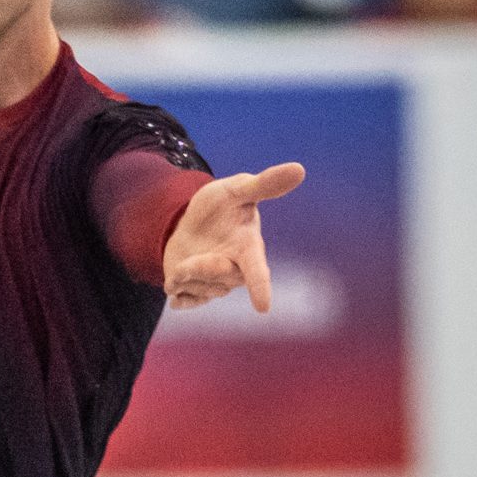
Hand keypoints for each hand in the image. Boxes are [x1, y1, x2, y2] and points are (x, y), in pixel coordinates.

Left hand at [162, 162, 305, 312]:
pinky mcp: (195, 292)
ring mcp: (215, 284)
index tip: (263, 307)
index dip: (260, 287)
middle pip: (219, 278)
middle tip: (190, 258)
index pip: (257, 270)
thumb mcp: (237, 190)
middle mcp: (235, 271)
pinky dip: (178, 295)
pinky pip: (185, 302)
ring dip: (184, 273)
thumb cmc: (221, 206)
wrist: (191, 222)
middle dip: (201, 267)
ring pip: (197, 287)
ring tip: (185, 258)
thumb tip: (299, 169)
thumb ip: (265, 184)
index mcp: (249, 248)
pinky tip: (176, 286)